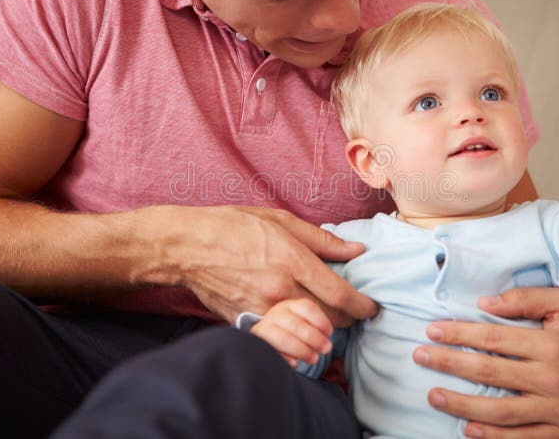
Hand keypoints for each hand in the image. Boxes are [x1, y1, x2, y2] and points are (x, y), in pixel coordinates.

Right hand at [129, 204, 376, 324]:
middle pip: (328, 318)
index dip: (362, 306)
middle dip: (348, 318)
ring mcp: (261, 310)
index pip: (339, 294)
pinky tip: (303, 326)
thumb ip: (323, 239)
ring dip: (325, 330)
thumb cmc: (233, 226)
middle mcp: (279, 289)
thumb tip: (357, 250)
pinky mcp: (245, 322)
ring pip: (306, 331)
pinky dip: (297, 334)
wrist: (186, 246)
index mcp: (292, 260)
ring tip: (333, 321)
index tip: (372, 308)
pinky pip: (281, 336)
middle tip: (356, 312)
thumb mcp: (281, 221)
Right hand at [250, 298, 332, 367]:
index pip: (306, 307)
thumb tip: (342, 327)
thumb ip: (317, 325)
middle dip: (314, 338)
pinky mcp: (257, 342)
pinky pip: (269, 350)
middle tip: (326, 349)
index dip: (320, 321)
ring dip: (301, 350)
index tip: (329, 333)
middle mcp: (276, 313)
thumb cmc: (292, 332)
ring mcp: (264, 327)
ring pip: (283, 338)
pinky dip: (284, 358)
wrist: (266, 339)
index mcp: (290, 305)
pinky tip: (294, 363)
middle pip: (296, 324)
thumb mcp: (304, 322)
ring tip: (314, 359)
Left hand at [412, 288, 558, 438]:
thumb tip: (485, 302)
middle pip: (489, 373)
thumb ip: (525, 299)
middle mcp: (550, 378)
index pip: (492, 339)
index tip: (432, 331)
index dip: (459, 335)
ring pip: (501, 411)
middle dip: (449, 364)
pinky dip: (495, 438)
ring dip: (462, 404)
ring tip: (433, 395)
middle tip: (419, 357)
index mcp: (549, 344)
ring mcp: (556, 408)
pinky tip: (468, 429)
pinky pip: (524, 438)